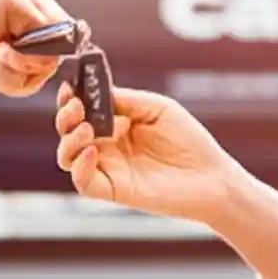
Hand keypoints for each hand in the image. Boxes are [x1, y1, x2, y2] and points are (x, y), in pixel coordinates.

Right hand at [53, 83, 244, 223]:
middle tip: (76, 107)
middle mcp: (107, 146)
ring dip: (69, 140)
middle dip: (65, 117)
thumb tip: (95, 93)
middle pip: (68, 132)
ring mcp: (108, 168)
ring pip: (68, 157)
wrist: (212, 177)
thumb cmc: (190, 141)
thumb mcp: (157, 108)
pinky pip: (83, 182)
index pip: (81, 111)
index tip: (70, 88)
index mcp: (115, 124)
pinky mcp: (113, 190)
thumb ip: (125, 100)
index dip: (70, 99)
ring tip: (87, 128)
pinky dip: (80, 167)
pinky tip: (94, 150)